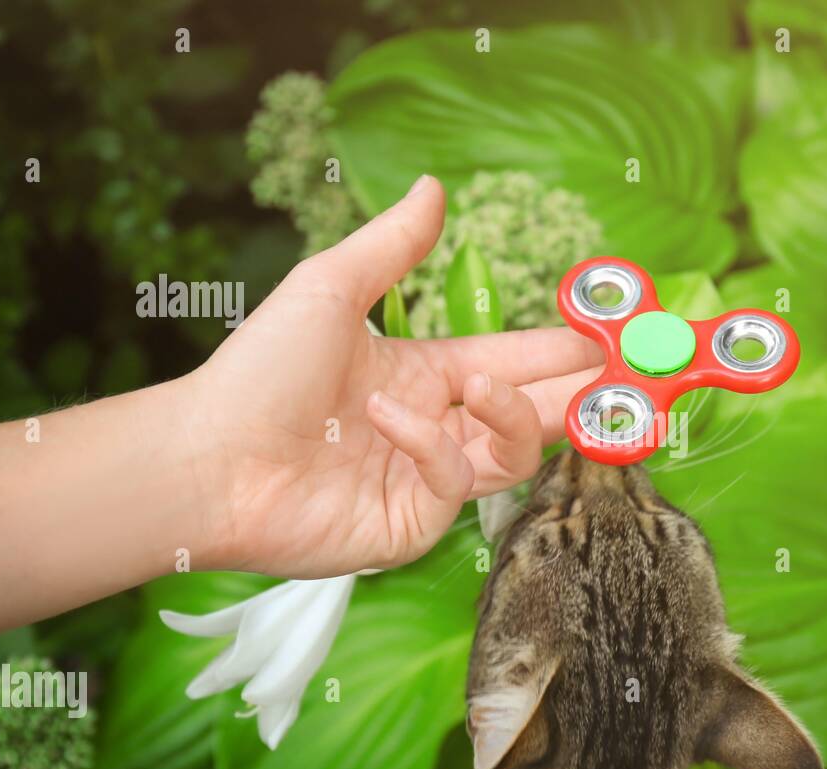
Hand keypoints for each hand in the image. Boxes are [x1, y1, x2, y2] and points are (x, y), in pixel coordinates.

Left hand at [184, 175, 602, 576]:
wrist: (206, 456)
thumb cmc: (259, 371)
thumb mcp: (330, 290)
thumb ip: (392, 247)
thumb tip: (434, 185)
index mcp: (423, 375)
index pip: (510, 361)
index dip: (556, 352)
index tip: (603, 339)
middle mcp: (433, 428)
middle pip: (529, 416)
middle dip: (577, 399)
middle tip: (619, 381)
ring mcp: (424, 481)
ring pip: (510, 455)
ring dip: (513, 417)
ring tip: (485, 388)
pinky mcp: (411, 525)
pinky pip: (454, 483)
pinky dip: (433, 446)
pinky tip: (393, 420)